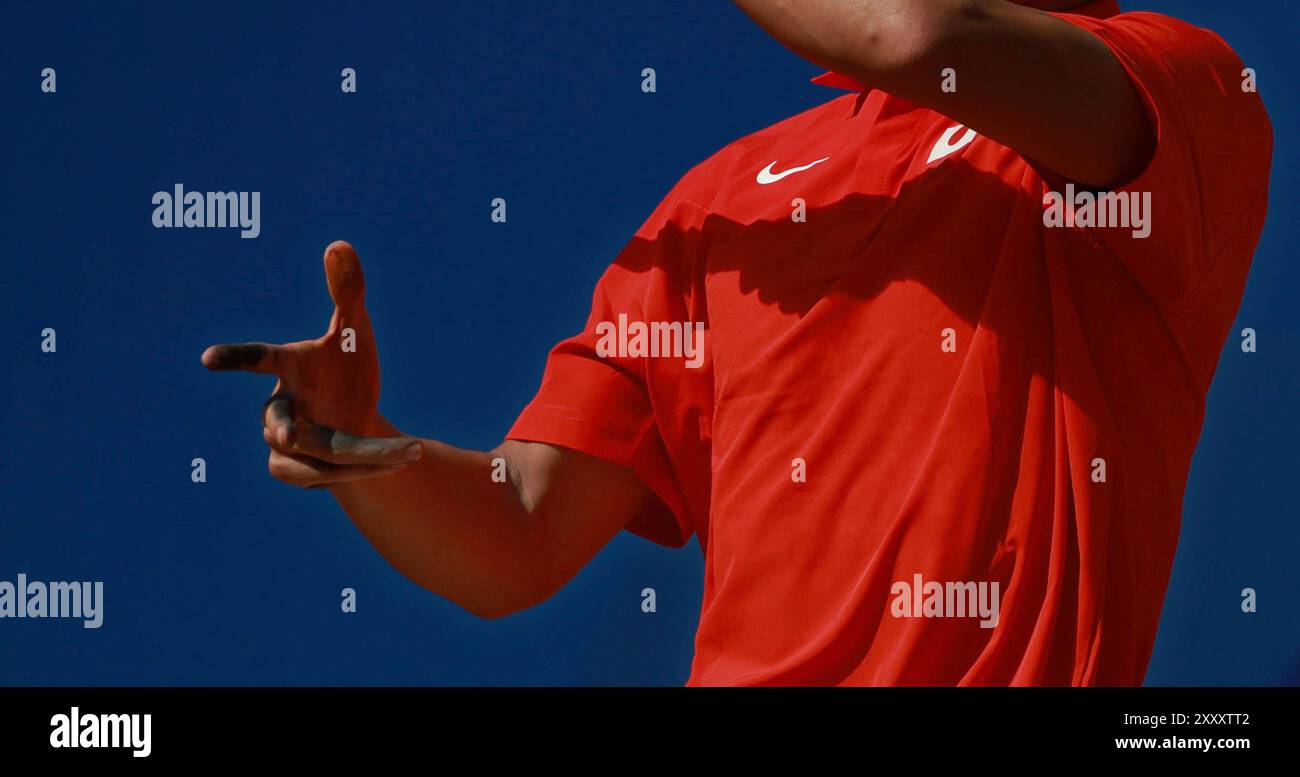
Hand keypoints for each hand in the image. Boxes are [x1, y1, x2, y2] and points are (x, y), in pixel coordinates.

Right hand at [202, 240, 422, 487]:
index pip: (260, 358)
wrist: (358, 416)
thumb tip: (340, 245)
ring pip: (308, 457)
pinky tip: (393, 465)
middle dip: (281, 429)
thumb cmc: (347, 367)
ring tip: (404, 453)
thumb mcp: (355, 329)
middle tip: (290, 435)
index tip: (208, 359)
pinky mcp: (294, 470)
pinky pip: (321, 477)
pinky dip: (358, 472)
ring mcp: (282, 442)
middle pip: (274, 421)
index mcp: (290, 366)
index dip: (236, 358)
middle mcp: (280, 405)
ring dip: (354, 458)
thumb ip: (348, 291)